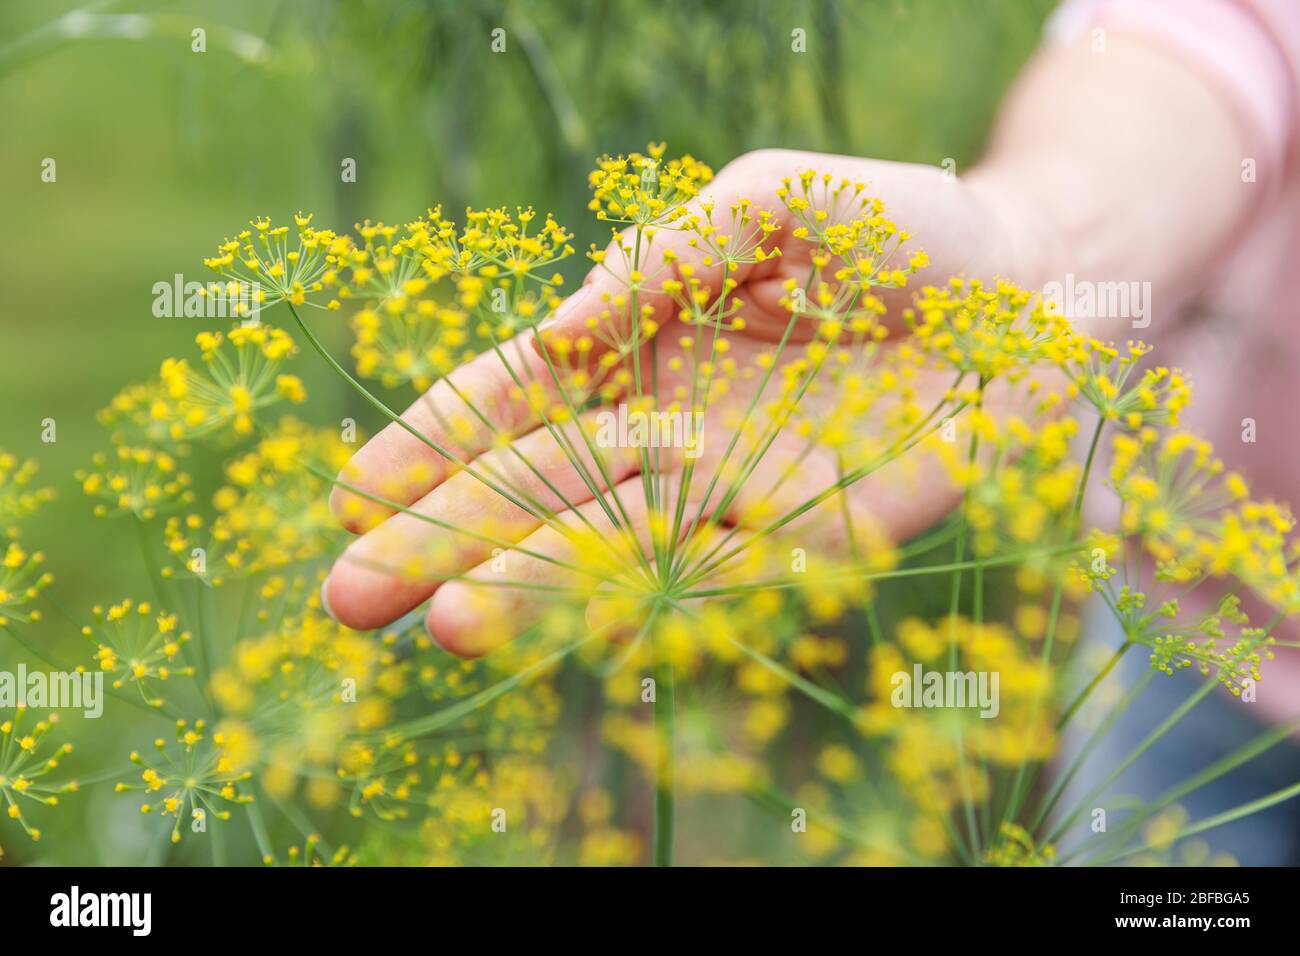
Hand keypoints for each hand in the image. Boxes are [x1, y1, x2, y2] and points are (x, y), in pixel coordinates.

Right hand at [320, 148, 1049, 654]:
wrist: (1030, 286)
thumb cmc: (893, 228)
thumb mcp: (770, 201)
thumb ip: (666, 253)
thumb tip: (560, 326)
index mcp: (636, 347)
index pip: (511, 402)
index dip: (433, 445)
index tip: (354, 494)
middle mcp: (667, 430)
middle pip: (539, 492)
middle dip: (446, 541)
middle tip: (352, 598)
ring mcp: (734, 491)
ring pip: (613, 549)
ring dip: (531, 589)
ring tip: (448, 624)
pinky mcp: (814, 537)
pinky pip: (724, 577)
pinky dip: (653, 604)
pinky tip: (581, 629)